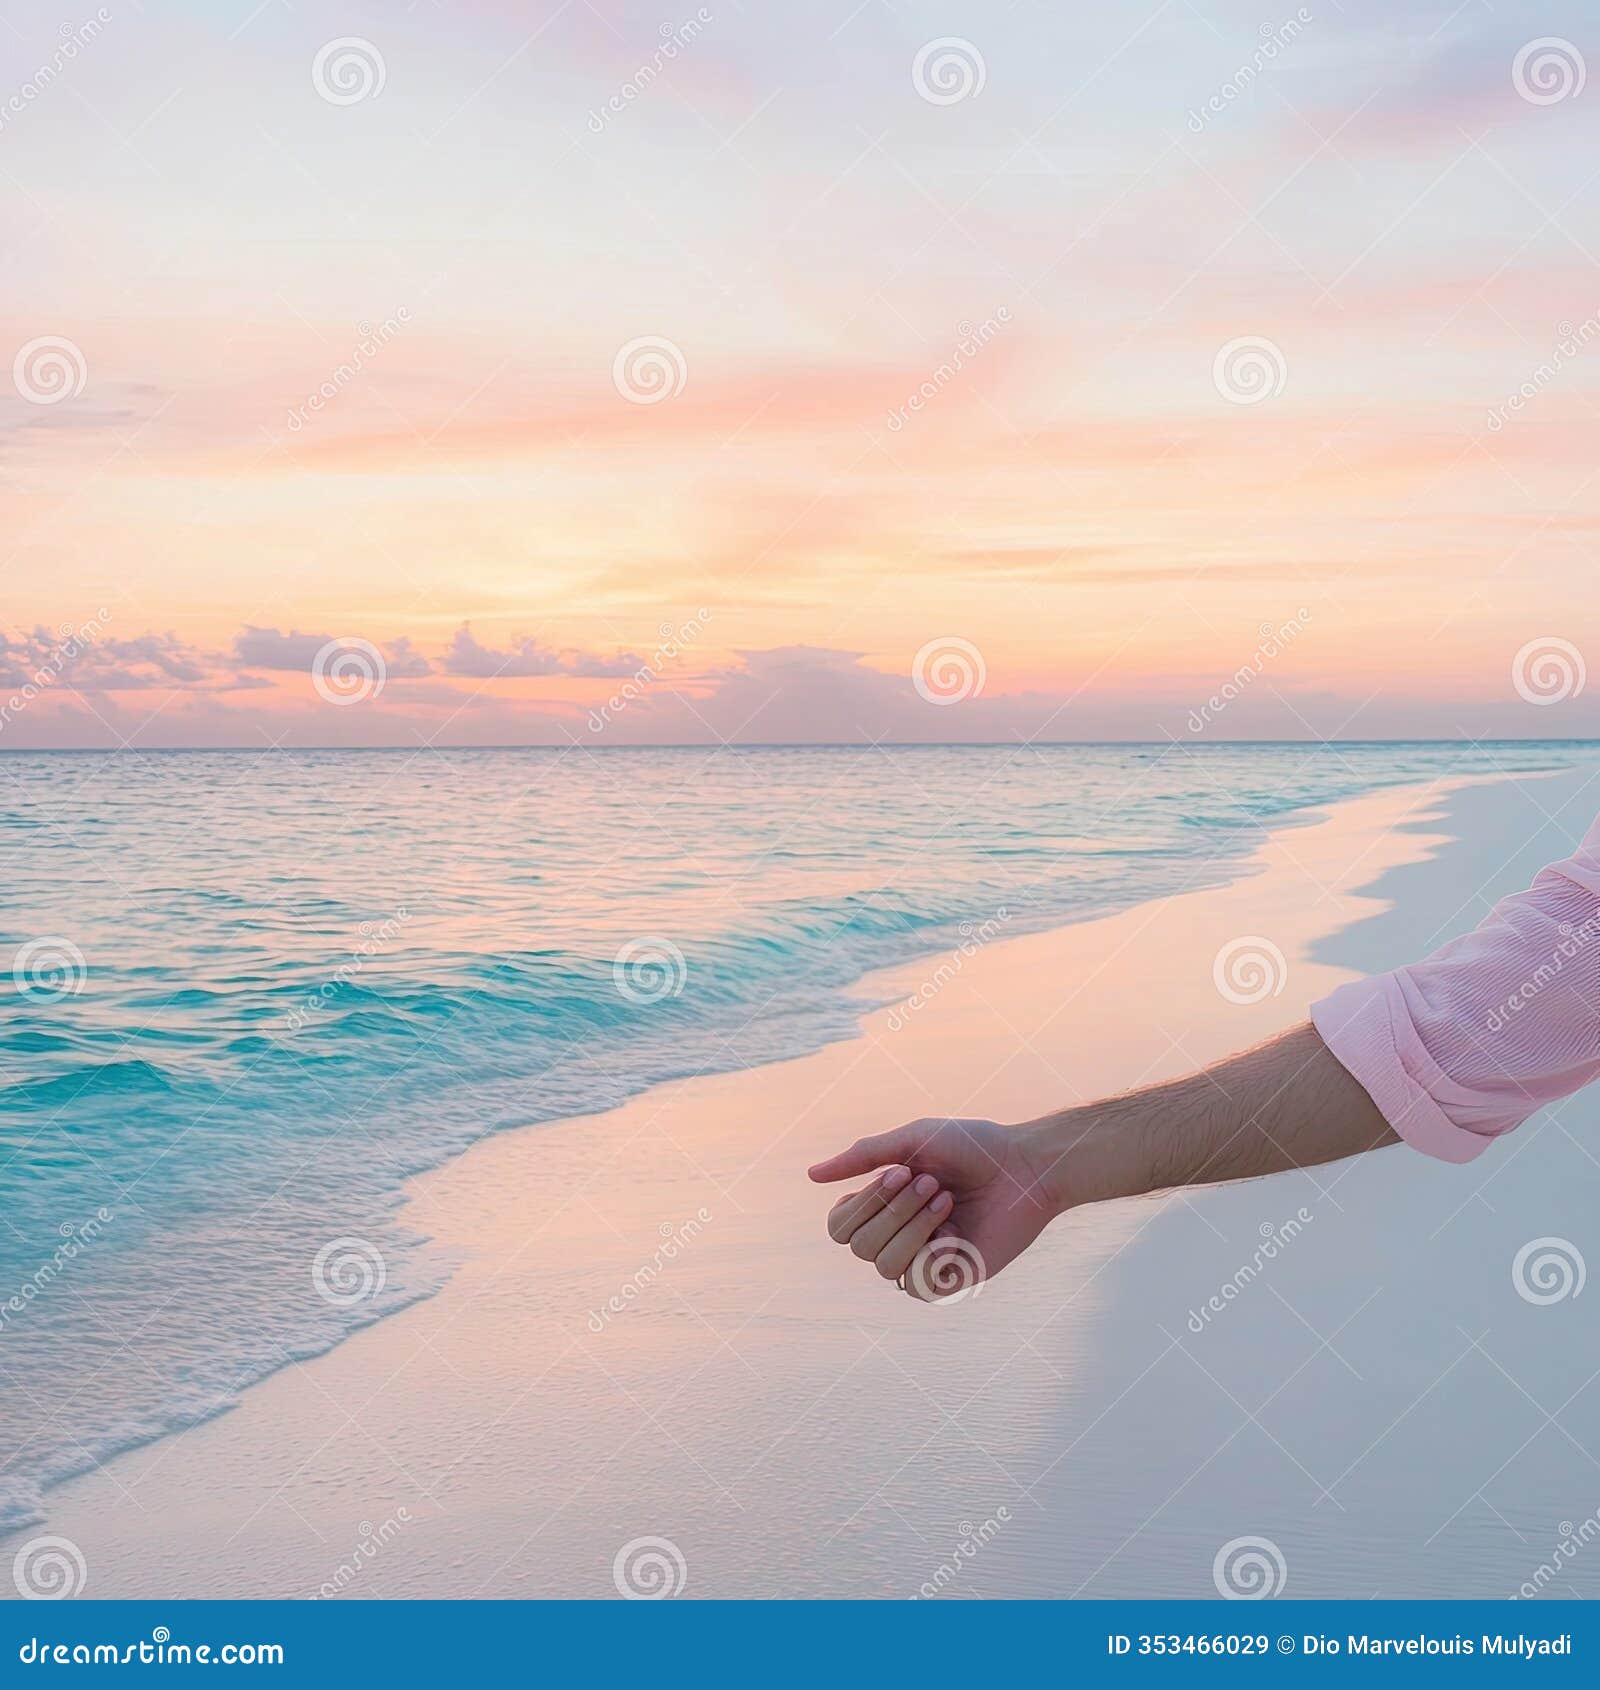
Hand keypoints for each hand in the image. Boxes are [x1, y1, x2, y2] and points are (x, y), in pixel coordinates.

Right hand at [807, 1117, 1058, 1299]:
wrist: (1025, 1166)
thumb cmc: (973, 1148)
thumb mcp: (913, 1141)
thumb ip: (863, 1157)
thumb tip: (811, 1174)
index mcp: (884, 1205)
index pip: (840, 1226)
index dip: (861, 1204)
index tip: (900, 1172)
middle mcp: (899, 1236)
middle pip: (860, 1245)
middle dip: (894, 1209)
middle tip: (934, 1182)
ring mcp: (924, 1259)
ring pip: (885, 1266)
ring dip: (913, 1227)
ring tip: (947, 1201)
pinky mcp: (952, 1279)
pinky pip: (917, 1285)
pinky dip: (932, 1254)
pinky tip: (956, 1232)